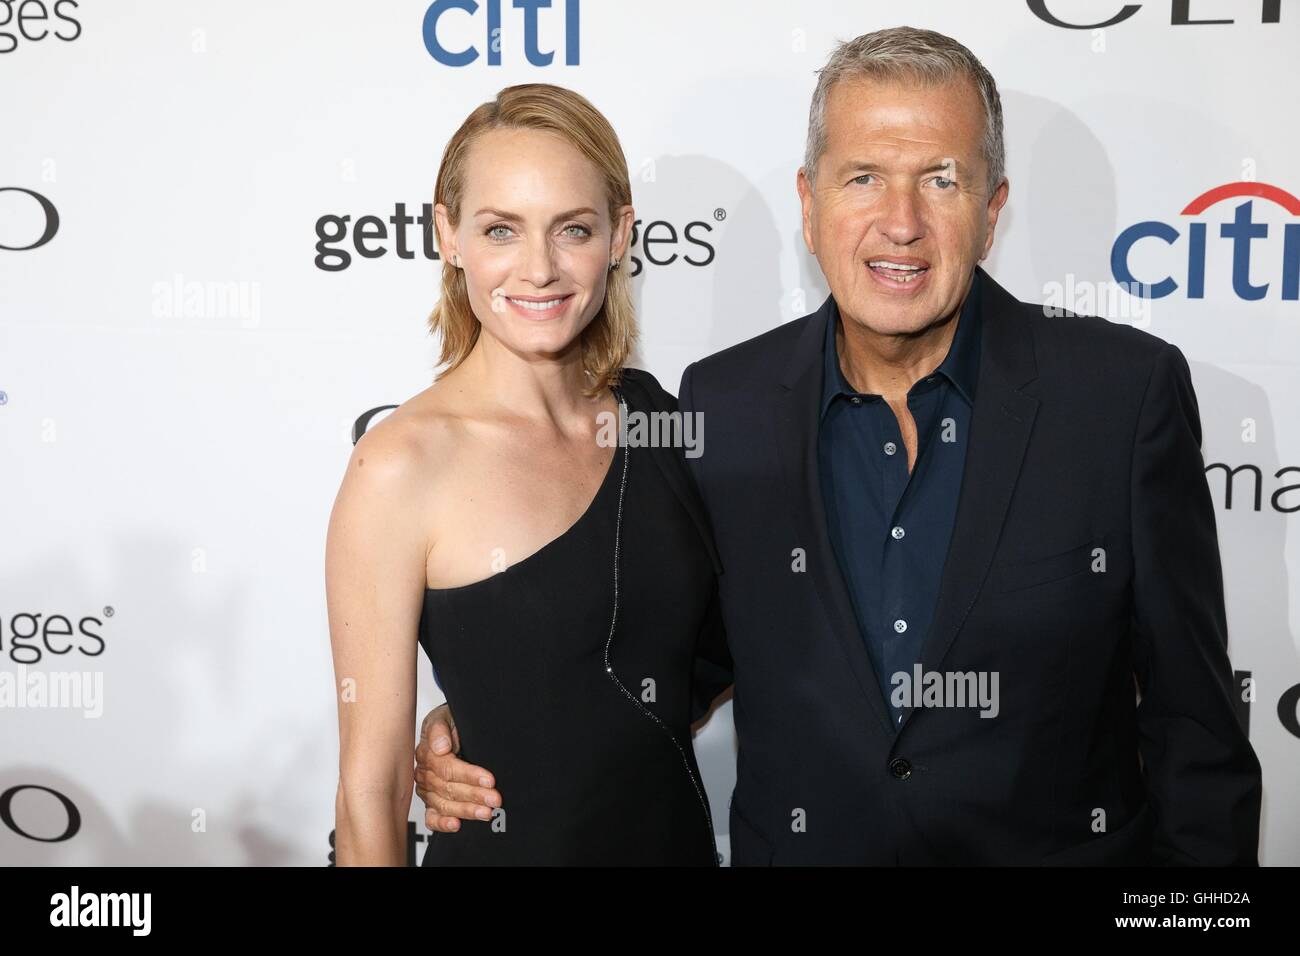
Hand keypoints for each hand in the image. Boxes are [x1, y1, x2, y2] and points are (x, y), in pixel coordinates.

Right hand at [414, 702, 501, 831]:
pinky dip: (442, 823)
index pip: (448, 768)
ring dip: (466, 810)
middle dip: (474, 795)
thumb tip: (441, 747)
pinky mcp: (431, 803)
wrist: (452, 727)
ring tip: (486, 813)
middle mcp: (425, 773)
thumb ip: (440, 729)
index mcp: (427, 753)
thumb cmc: (450, 723)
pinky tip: (456, 825)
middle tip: (495, 799)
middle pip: (449, 788)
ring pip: (444, 804)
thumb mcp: (445, 717)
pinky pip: (432, 817)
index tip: (489, 779)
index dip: (470, 775)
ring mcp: (427, 790)